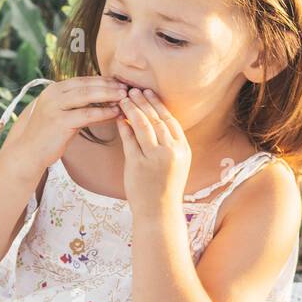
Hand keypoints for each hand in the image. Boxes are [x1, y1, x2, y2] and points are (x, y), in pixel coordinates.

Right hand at [0, 76, 126, 180]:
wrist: (28, 154)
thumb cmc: (47, 137)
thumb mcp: (62, 116)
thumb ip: (78, 106)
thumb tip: (104, 101)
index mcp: (54, 90)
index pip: (82, 80)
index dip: (102, 80)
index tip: (119, 83)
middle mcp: (53, 94)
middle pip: (86, 85)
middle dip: (108, 85)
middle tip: (126, 87)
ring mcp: (55, 107)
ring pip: (87, 95)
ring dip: (108, 95)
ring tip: (124, 97)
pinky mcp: (59, 122)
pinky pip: (86, 114)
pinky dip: (103, 112)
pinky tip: (115, 112)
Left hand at [116, 88, 191, 215]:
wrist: (159, 212)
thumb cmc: (165, 188)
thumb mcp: (176, 164)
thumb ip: (169, 144)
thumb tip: (155, 122)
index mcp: (183, 149)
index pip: (170, 119)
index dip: (158, 103)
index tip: (148, 92)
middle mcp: (171, 151)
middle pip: (156, 118)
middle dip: (143, 101)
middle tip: (133, 89)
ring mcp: (154, 158)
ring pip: (142, 125)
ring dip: (132, 109)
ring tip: (123, 98)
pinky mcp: (137, 165)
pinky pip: (129, 140)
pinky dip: (124, 127)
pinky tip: (118, 118)